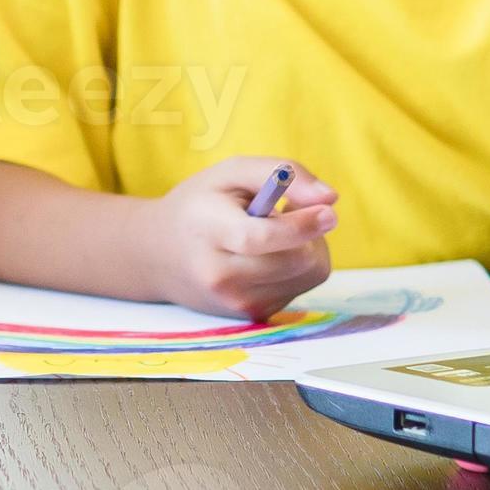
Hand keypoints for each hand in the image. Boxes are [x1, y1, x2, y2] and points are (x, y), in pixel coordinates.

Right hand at [153, 158, 339, 319]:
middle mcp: (220, 276)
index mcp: (208, 231)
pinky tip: (268, 257)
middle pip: (295, 260)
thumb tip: (330, 199)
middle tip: (286, 210)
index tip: (329, 212)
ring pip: (308, 275)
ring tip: (273, 233)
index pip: (260, 238)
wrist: (159, 256)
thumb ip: (281, 173)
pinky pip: (301, 288)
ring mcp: (237, 302)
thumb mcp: (231, 173)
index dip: (300, 226)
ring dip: (307, 248)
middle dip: (308, 231)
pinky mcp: (253, 315)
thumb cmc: (201, 205)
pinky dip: (297, 267)